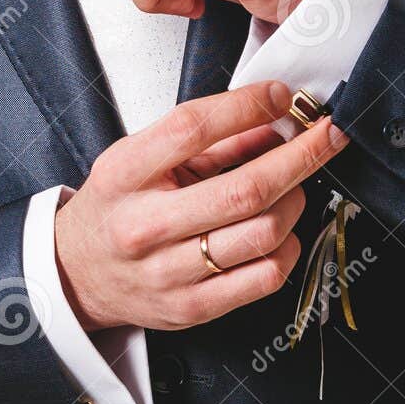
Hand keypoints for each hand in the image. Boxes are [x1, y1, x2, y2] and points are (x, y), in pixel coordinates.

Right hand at [54, 81, 349, 331]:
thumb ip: (206, 139)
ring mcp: (169, 272)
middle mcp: (145, 225)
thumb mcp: (141, 158)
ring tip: (292, 187)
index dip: (247, 106)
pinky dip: (287, 246)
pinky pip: (265, 276)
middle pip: (244, 189)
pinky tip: (279, 231)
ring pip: (264, 233)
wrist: (77, 274)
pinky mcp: (192, 307)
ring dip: (295, 201)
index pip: (192, 129)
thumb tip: (273, 119)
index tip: (282, 96)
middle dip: (301, 156)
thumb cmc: (115, 210)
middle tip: (327, 135)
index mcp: (124, 175)